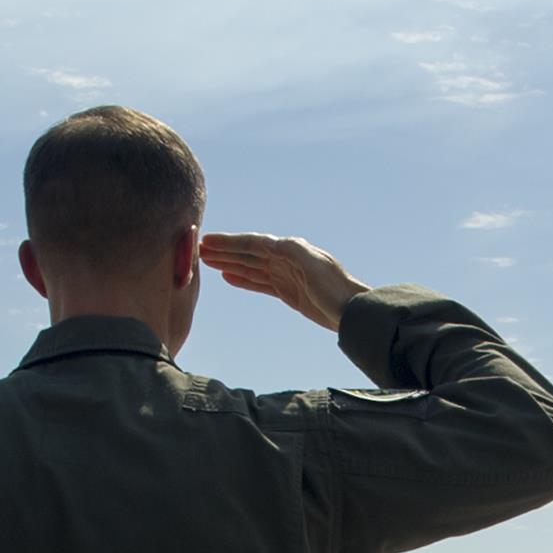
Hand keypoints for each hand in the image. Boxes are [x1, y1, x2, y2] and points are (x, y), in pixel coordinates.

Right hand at [200, 233, 366, 332]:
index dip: (230, 241)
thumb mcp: (314, 265)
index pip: (253, 242)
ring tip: (207, 262)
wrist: (353, 311)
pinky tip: (229, 276)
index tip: (207, 241)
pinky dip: (243, 279)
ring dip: (229, 263)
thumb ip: (292, 251)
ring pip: (251, 266)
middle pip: (248, 252)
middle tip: (199, 250)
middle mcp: (286, 259)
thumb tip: (270, 244)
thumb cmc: (336, 287)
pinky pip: (260, 282)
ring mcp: (285, 275)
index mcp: (290, 249)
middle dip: (224, 250)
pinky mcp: (287, 292)